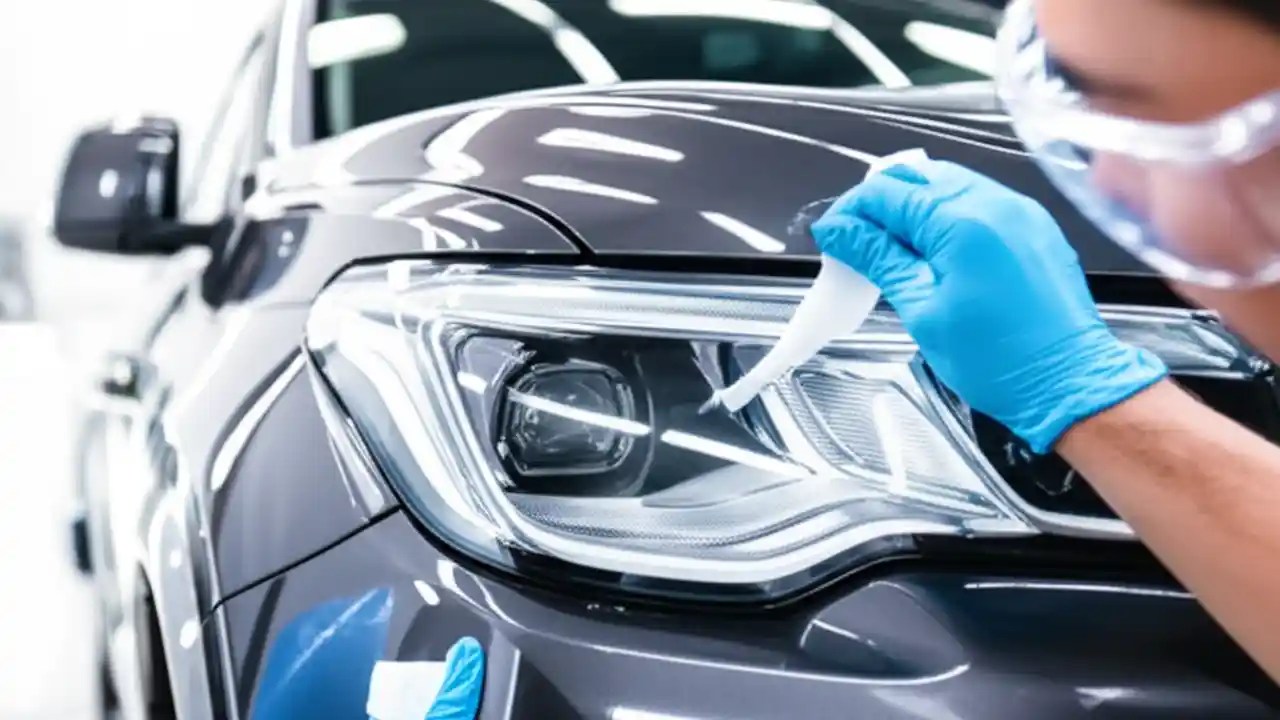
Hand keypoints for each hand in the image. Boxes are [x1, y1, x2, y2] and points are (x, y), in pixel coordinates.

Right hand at [811, 160, 1166, 451]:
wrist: (1067, 382)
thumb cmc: (1000, 359)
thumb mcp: (922, 309)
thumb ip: (879, 258)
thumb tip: (841, 231)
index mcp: (963, 221)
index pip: (887, 191)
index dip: (851, 211)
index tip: (833, 236)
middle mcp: (996, 204)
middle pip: (918, 176)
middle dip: (880, 205)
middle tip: (858, 245)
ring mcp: (1020, 212)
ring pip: (949, 185)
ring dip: (913, 209)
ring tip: (894, 253)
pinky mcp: (1034, 227)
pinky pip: (980, 203)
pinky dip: (947, 218)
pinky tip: (935, 255)